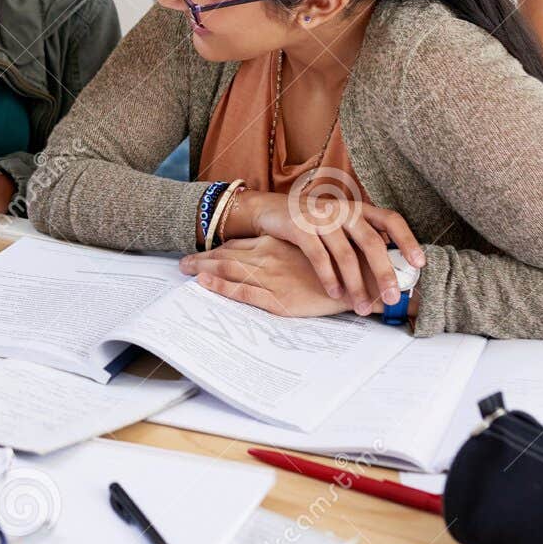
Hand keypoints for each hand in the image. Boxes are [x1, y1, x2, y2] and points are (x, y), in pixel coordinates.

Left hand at [181, 236, 351, 317]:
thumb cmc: (337, 265)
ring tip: (184, 270)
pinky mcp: (278, 299)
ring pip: (228, 271)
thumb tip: (264, 253)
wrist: (361, 280)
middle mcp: (269, 257)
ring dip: (203, 270)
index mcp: (276, 244)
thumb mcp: (307, 249)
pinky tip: (204, 283)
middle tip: (181, 264)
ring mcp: (272, 278)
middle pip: (226, 256)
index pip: (237, 246)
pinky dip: (221, 286)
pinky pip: (243, 292)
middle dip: (201, 260)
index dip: (215, 250)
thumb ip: (285, 249)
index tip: (200, 254)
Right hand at [235, 189, 424, 315]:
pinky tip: (335, 293)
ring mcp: (320, 217)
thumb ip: (361, 238)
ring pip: (345, 254)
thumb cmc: (313, 223)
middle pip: (371, 242)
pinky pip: (319, 256)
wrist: (271, 209)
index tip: (419, 264)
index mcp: (358, 209)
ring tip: (362, 307)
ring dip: (355, 284)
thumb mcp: (340, 224)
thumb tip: (392, 270)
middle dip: (384, 273)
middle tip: (393, 297)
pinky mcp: (299, 227)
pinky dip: (329, 277)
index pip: (391, 219)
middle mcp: (343, 210)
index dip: (407, 240)